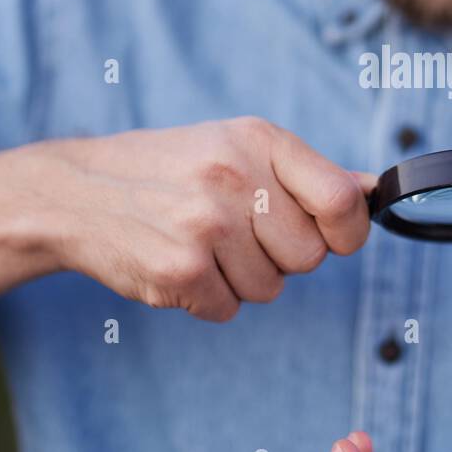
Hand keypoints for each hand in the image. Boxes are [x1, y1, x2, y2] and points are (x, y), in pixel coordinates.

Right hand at [0, 119, 373, 319]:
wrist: (76, 191)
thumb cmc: (169, 169)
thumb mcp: (237, 146)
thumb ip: (307, 172)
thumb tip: (374, 190)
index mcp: (259, 141)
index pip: (342, 200)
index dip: (347, 230)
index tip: (332, 234)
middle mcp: (236, 178)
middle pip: (310, 257)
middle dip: (280, 257)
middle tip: (238, 233)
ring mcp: (207, 224)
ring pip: (269, 288)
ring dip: (240, 280)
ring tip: (202, 244)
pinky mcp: (179, 269)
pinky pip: (227, 310)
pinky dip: (206, 300)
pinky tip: (179, 265)